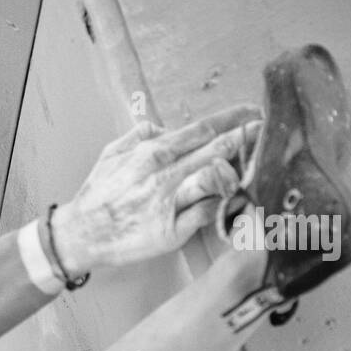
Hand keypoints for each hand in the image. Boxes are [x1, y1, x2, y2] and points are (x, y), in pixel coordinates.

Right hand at [53, 104, 262, 271]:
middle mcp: (163, 175)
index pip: (202, 129)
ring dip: (241, 170)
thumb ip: (139, 135)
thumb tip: (166, 127)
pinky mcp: (172, 231)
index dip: (232, 119)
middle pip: (216, 150)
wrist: (80, 235)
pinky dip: (225, 205)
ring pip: (216, 179)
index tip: (252, 114)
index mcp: (151, 153)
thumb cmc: (96, 196)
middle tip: (269, 131)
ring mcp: (169, 204)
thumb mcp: (111, 154)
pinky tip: (240, 198)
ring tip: (260, 164)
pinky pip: (208, 213)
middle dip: (247, 138)